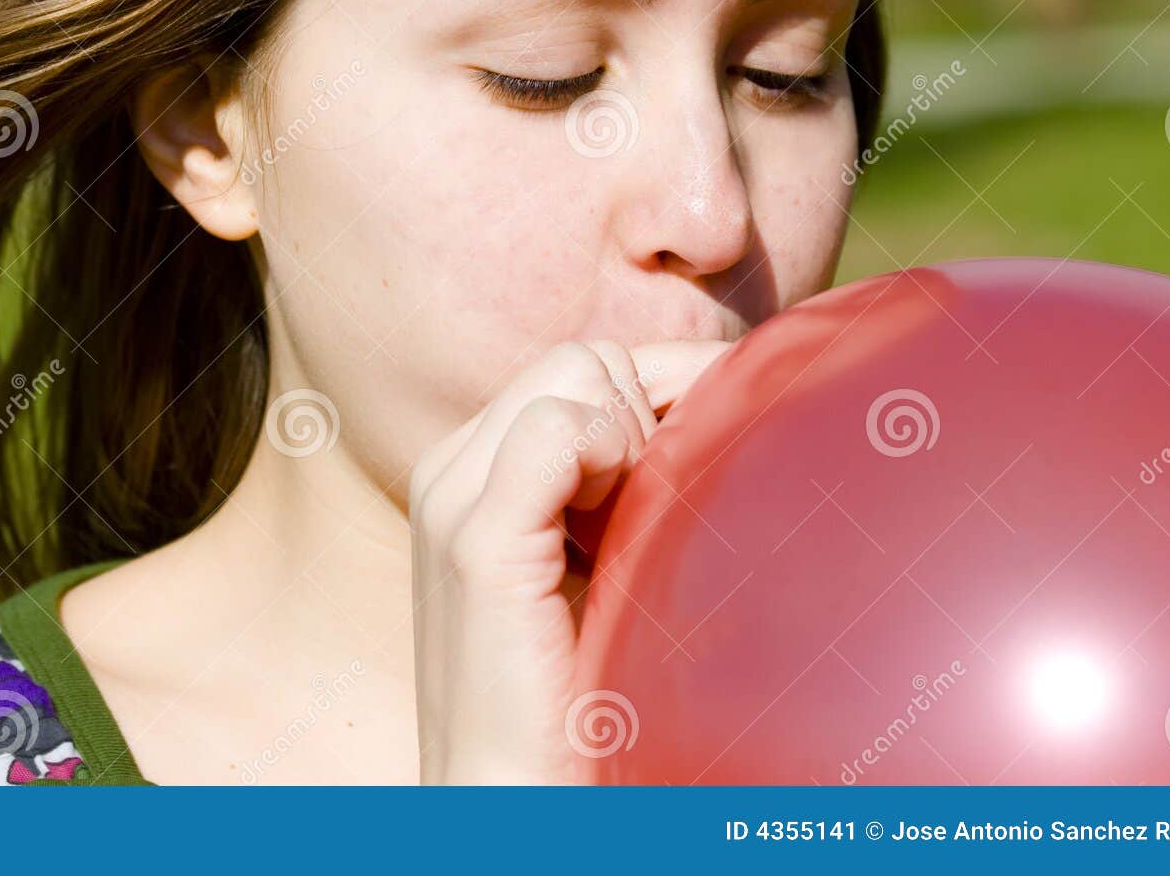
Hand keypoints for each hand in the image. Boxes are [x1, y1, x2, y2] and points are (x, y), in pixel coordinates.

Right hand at [410, 339, 727, 783]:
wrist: (517, 811)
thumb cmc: (584, 700)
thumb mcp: (603, 567)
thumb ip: (623, 486)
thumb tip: (717, 407)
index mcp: (473, 472)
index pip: (583, 367)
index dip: (663, 395)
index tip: (717, 452)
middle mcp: (452, 471)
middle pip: (585, 359)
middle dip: (653, 413)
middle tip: (671, 512)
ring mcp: (454, 499)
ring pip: (577, 372)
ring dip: (639, 434)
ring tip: (643, 532)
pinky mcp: (474, 542)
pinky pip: (555, 426)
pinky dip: (610, 451)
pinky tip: (622, 527)